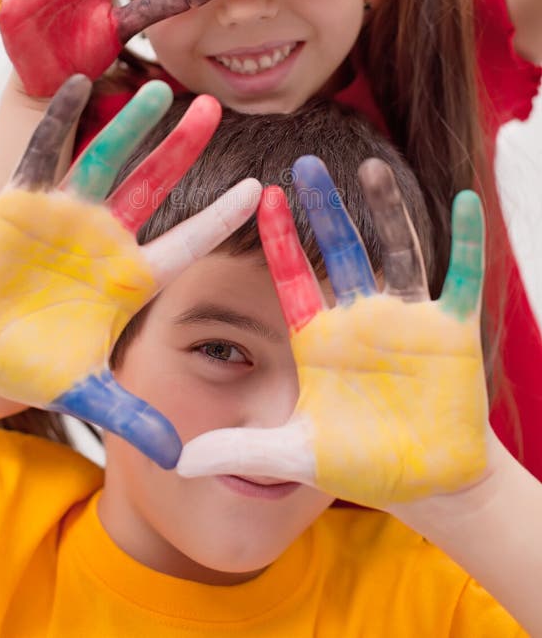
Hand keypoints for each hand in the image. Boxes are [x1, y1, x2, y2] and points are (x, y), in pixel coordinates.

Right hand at [0, 76, 260, 466]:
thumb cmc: (25, 363)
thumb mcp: (83, 391)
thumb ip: (131, 416)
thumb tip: (180, 459)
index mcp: (129, 277)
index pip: (186, 242)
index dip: (221, 217)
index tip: (260, 191)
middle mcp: (106, 237)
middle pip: (154, 184)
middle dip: (183, 148)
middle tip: (217, 107)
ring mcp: (66, 215)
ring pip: (108, 160)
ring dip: (132, 127)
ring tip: (161, 90)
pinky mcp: (23, 201)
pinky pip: (45, 154)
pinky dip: (61, 123)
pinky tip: (82, 87)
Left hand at [177, 156, 488, 505]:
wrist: (424, 482)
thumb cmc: (360, 464)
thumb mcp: (296, 455)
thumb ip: (242, 451)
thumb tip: (179, 462)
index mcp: (319, 339)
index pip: (293, 278)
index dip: (278, 239)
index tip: (262, 195)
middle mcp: (360, 319)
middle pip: (340, 250)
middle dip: (324, 209)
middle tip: (304, 163)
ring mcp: (407, 320)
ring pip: (395, 251)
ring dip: (386, 210)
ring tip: (370, 168)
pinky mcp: (453, 331)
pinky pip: (461, 278)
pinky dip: (467, 242)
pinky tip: (466, 202)